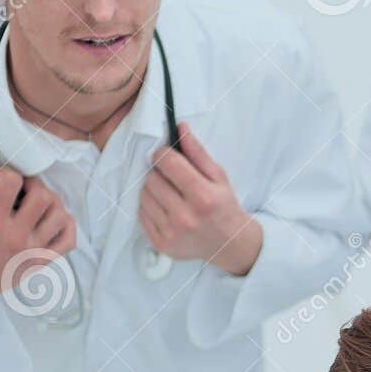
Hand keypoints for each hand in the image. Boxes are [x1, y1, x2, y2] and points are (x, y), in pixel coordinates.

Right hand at [0, 151, 75, 322]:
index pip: (11, 183)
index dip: (9, 172)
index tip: (5, 178)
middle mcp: (15, 237)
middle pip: (43, 197)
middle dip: (34, 185)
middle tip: (24, 189)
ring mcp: (32, 251)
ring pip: (60, 215)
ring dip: (51, 204)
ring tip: (36, 205)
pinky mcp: (42, 261)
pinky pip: (69, 240)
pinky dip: (65, 225)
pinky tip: (50, 220)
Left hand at [139, 122, 261, 275]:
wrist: (229, 245)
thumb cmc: (224, 206)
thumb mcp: (218, 176)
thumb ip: (197, 152)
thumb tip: (179, 127)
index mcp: (203, 196)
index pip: (167, 162)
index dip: (163, 153)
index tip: (167, 155)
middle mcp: (185, 216)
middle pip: (152, 178)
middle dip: (159, 172)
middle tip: (171, 177)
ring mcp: (170, 232)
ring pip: (144, 194)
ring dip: (152, 189)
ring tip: (169, 193)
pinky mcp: (160, 243)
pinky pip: (141, 214)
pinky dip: (150, 207)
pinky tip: (165, 208)